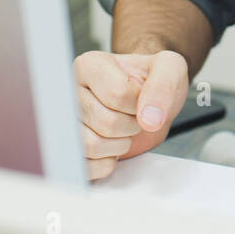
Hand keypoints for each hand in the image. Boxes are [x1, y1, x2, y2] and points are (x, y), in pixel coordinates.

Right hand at [73, 49, 188, 180]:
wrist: (146, 100)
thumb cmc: (152, 80)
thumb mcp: (170, 68)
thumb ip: (164, 84)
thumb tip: (150, 117)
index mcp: (89, 65)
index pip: (117, 93)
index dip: (140, 104)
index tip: (142, 98)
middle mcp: (70, 92)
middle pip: (105, 122)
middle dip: (131, 125)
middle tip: (134, 116)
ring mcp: (64, 122)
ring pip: (90, 145)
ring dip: (119, 145)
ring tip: (123, 131)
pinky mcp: (68, 149)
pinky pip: (85, 167)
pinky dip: (106, 163)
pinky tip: (112, 148)